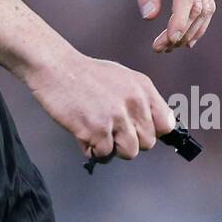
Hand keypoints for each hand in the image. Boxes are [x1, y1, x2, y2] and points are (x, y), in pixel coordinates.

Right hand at [25, 45, 176, 160]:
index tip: (139, 132)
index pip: (166, 125)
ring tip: (98, 133)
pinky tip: (83, 132)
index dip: (152, 132)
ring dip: (113, 148)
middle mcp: (133, 103)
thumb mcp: (122, 78)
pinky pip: (103, 154)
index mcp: (142, 89)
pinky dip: (92, 149)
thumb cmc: (85, 74)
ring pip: (129, 152)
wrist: (56, 67)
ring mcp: (115, 118)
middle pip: (148, 143)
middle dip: (130, 141)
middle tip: (111, 130)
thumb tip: (158, 124)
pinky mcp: (96, 130)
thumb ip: (141, 100)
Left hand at [109, 0, 215, 52]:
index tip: (169, 40)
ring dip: (192, 29)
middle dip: (182, 29)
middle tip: (160, 48)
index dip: (180, 19)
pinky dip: (197, 19)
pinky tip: (186, 37)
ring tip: (170, 47)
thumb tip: (151, 18)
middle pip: (199, 3)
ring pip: (206, 4)